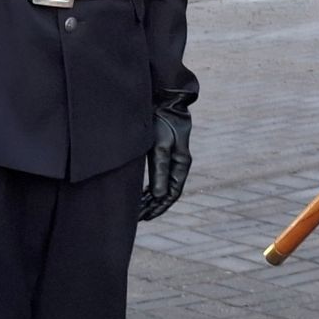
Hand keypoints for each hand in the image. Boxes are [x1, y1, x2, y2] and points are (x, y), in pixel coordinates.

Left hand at [138, 102, 191, 220]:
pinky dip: (149, 186)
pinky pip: (158, 176)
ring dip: (150, 198)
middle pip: (166, 191)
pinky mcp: (163, 152)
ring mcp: (171, 158)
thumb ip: (159, 170)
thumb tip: (157, 195)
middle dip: (152, 205)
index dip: (159, 208)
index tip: (145, 218)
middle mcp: (178, 164)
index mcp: (181, 164)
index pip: (171, 193)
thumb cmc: (161, 122)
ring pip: (161, 185)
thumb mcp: (160, 146)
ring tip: (137, 209)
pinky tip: (140, 192)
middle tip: (137, 218)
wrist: (164, 100)